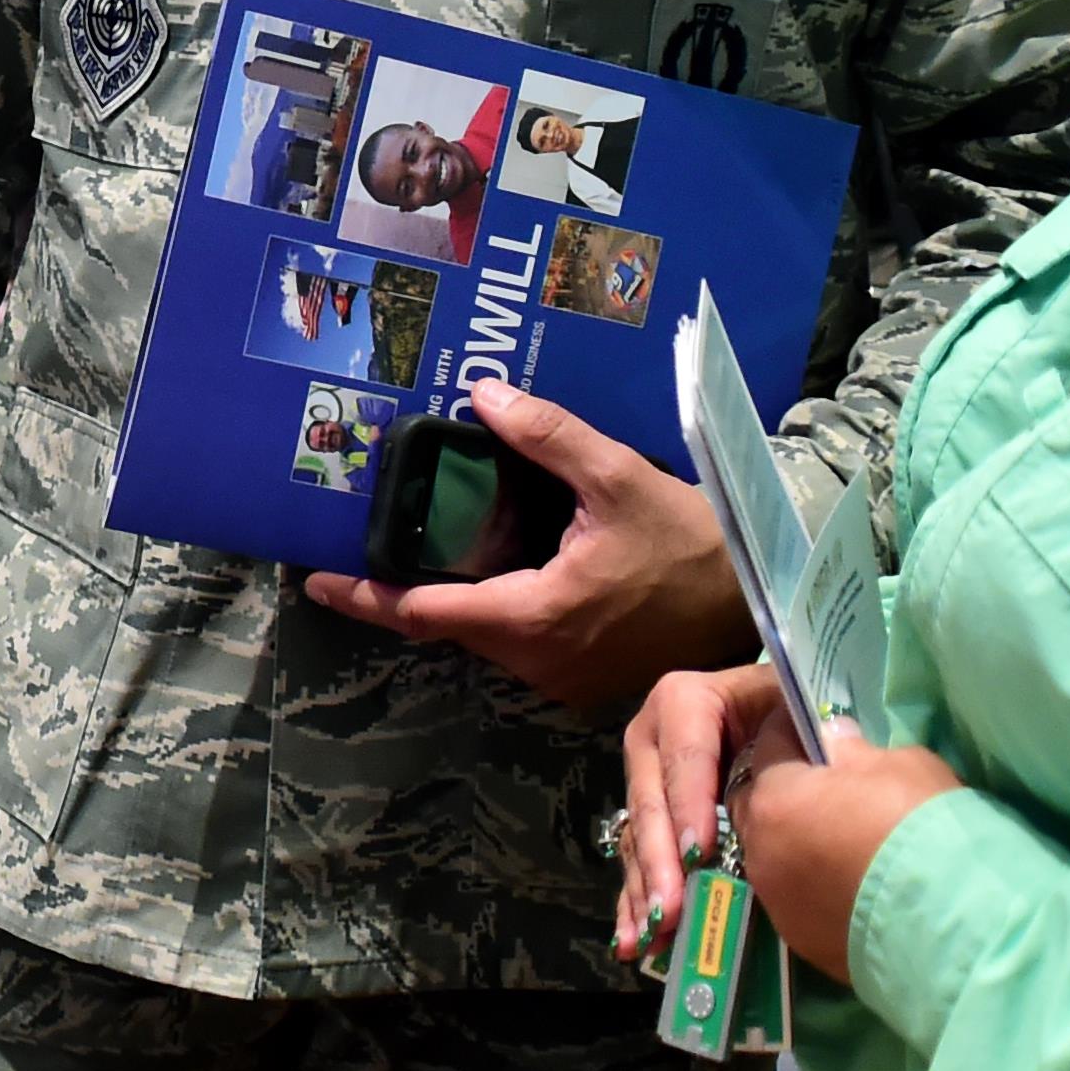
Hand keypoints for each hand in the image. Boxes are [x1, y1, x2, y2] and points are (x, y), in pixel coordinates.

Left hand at [301, 378, 754, 708]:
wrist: (754, 604)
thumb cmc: (689, 543)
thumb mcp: (619, 477)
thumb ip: (548, 436)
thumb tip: (483, 394)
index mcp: (534, 617)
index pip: (426, 611)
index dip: (366, 596)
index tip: (315, 578)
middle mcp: (535, 660)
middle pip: (446, 622)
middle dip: (404, 583)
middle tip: (365, 538)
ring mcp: (557, 676)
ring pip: (481, 632)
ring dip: (454, 592)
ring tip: (425, 537)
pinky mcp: (577, 675)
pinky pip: (515, 638)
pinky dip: (493, 602)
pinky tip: (493, 560)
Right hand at [616, 660, 787, 961]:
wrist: (780, 734)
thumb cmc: (791, 722)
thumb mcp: (795, 716)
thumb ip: (805, 736)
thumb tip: (830, 752)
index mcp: (690, 701)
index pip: (685, 745)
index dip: (688, 797)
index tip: (698, 851)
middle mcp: (655, 737)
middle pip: (651, 796)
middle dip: (660, 857)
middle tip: (671, 908)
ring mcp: (646, 780)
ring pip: (639, 833)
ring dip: (643, 887)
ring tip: (650, 935)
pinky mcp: (649, 819)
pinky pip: (636, 859)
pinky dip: (634, 901)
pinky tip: (633, 939)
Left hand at [725, 715, 960, 981]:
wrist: (950, 922)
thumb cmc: (921, 827)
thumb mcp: (900, 765)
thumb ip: (856, 751)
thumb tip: (835, 741)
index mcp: (776, 797)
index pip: (768, 745)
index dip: (790, 734)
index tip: (812, 731)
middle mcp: (762, 849)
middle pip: (757, 804)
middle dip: (781, 790)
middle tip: (821, 788)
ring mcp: (777, 900)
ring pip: (771, 855)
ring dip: (793, 842)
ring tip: (837, 841)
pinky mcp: (799, 939)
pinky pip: (794, 898)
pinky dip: (811, 886)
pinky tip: (847, 885)